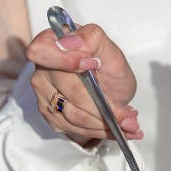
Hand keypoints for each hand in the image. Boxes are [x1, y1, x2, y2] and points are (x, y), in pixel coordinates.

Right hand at [26, 23, 142, 146]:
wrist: (111, 88)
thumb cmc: (108, 67)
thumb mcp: (109, 50)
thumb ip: (93, 39)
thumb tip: (73, 42)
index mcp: (51, 44)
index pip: (42, 51)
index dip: (66, 60)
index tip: (92, 66)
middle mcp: (43, 70)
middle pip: (70, 93)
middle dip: (103, 107)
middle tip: (128, 116)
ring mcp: (44, 94)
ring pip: (73, 117)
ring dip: (105, 124)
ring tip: (128, 124)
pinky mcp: (51, 115)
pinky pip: (73, 129)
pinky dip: (100, 131)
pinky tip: (116, 129)